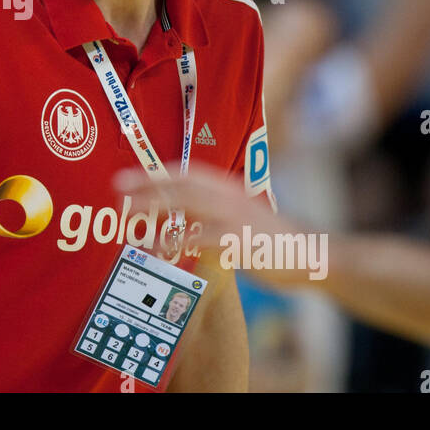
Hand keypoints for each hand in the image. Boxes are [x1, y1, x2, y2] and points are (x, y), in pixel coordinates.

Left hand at [115, 164, 316, 288]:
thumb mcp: (240, 220)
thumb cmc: (272, 242)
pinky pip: (199, 237)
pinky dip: (174, 240)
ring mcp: (235, 216)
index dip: (156, 174)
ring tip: (128, 215)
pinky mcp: (239, 239)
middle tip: (117, 188)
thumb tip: (179, 222)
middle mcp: (230, 195)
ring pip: (188, 203)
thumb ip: (212, 217)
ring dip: (155, 207)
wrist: (312, 255)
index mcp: (229, 188)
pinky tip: (155, 246)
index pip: (186, 174)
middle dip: (147, 183)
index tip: (128, 177)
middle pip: (182, 183)